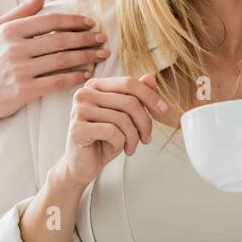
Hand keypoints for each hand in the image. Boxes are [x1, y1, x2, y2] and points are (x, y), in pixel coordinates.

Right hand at [0, 0, 108, 130]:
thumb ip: (22, 10)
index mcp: (10, 30)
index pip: (51, 21)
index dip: (75, 21)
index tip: (91, 23)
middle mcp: (15, 48)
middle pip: (61, 40)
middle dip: (86, 38)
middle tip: (102, 39)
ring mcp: (20, 70)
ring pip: (63, 60)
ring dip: (87, 57)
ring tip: (102, 55)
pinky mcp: (24, 91)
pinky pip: (57, 82)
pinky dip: (75, 77)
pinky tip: (87, 74)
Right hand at [57, 74, 168, 189]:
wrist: (83, 164)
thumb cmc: (104, 139)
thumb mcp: (125, 116)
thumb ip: (136, 96)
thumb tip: (151, 76)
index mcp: (95, 85)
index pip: (129, 83)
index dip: (150, 96)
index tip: (164, 109)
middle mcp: (84, 93)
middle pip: (129, 102)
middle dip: (145, 123)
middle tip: (146, 138)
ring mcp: (78, 110)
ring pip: (123, 118)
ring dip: (133, 137)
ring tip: (130, 146)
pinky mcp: (77, 129)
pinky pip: (112, 132)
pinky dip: (120, 143)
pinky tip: (117, 148)